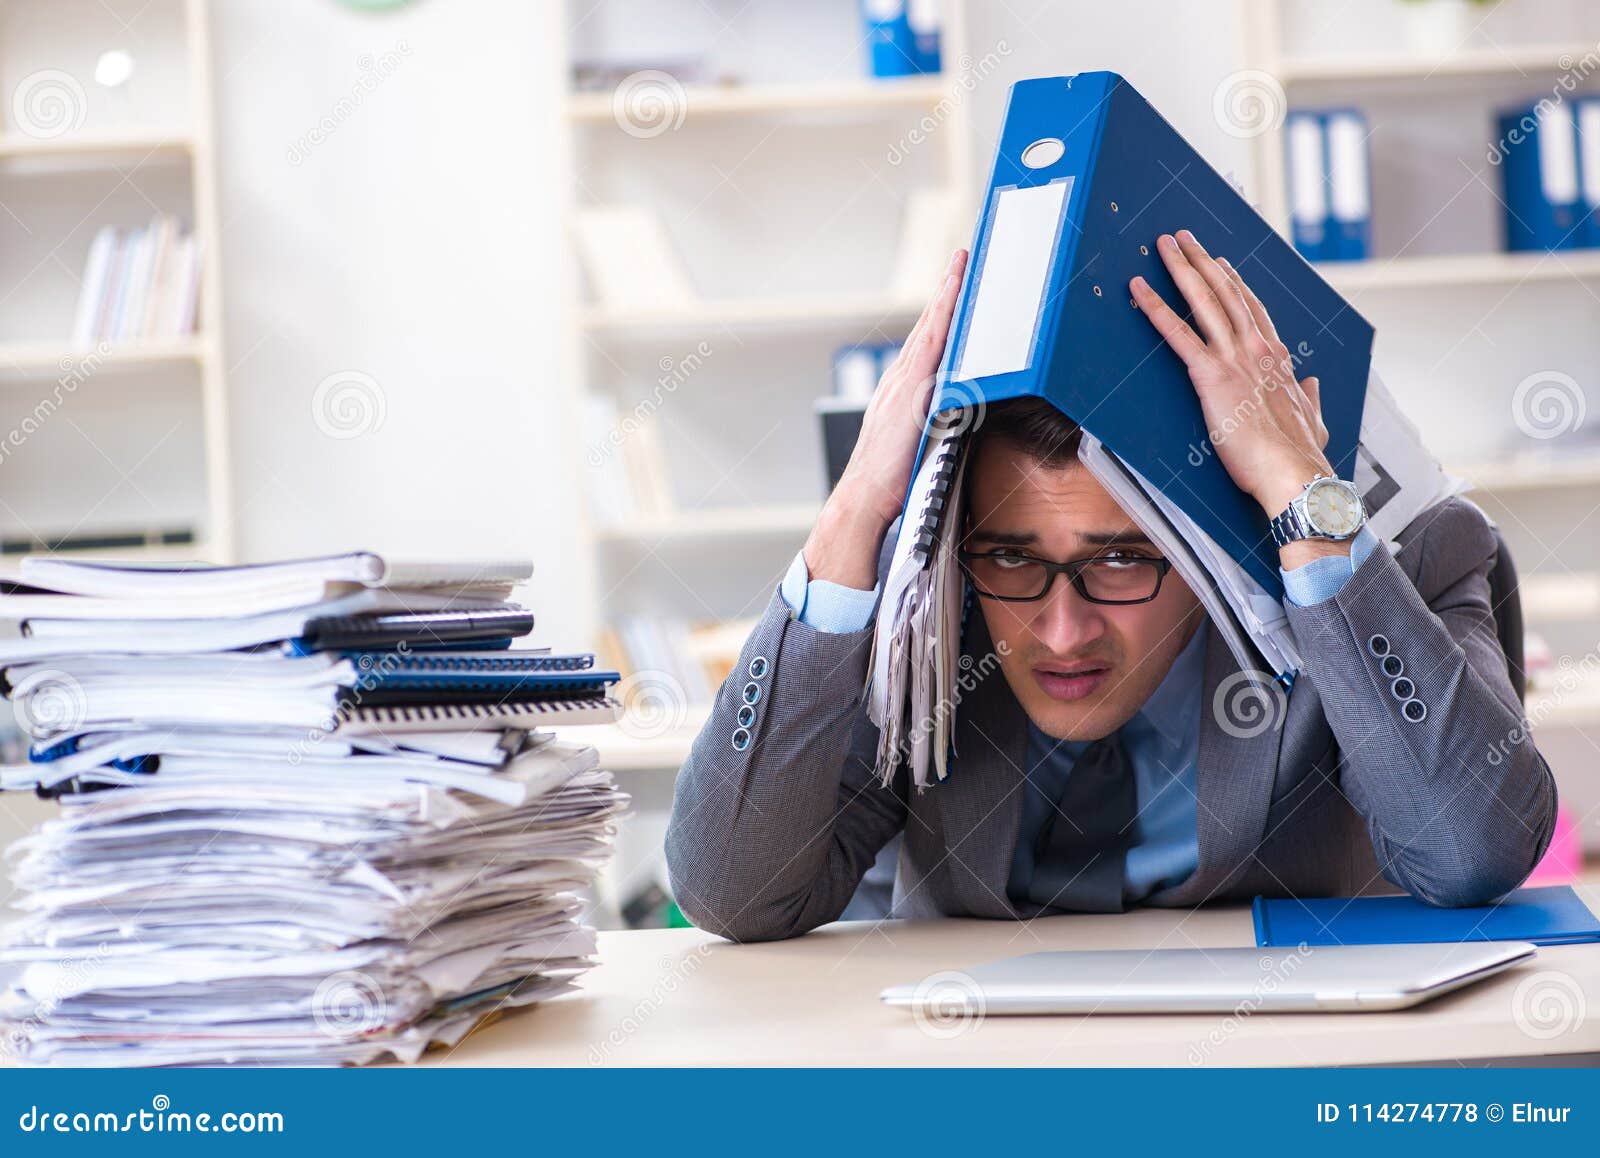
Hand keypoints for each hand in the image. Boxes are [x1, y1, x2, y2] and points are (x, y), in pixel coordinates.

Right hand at [804, 248, 967, 588]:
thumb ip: (930, 420)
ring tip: (962, 268)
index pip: (926, 342)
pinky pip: (928, 350)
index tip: (956, 281)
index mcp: (901, 393)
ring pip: (928, 332)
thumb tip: (956, 413)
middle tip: (963, 258)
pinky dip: (940, 323)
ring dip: (946, 297)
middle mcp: (898, 383)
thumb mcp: (912, 443)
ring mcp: (901, 386)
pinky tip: (952, 306)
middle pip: (927, 327)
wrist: (862, 501)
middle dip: (945, 290)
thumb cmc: (887, 482)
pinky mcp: (908, 396)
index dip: (942, 310)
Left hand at [1129, 230, 1332, 521]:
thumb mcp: (1314, 419)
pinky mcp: (1210, 374)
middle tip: (1184, 238)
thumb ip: (1310, 397)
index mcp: (1278, 358)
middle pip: (1226, 292)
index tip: (1222, 263)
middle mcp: (1257, 348)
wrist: (1294, 471)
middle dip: (1203, 260)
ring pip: (1203, 299)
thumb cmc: (1300, 454)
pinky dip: (1154, 307)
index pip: (1253, 309)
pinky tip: (1138, 289)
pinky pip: (1175, 332)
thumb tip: (1311, 382)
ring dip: (1180, 267)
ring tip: (1163, 244)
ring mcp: (1234, 357)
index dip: (1235, 283)